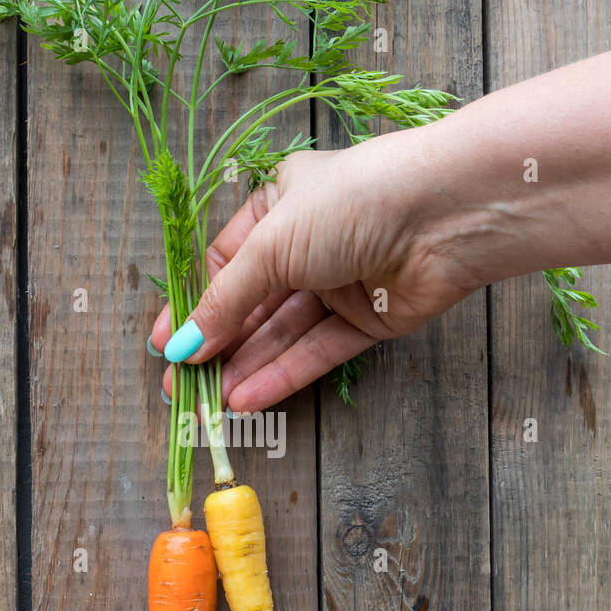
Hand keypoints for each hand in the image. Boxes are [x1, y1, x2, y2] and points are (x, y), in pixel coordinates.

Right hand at [149, 138, 473, 413]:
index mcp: (279, 204)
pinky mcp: (372, 319)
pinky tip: (250, 398)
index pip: (224, 264)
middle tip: (182, 389)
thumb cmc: (349, 204)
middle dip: (218, 347)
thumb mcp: (270, 246)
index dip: (195, 307)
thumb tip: (183, 344)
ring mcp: (342, 283)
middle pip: (253, 305)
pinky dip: (286, 374)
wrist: (444, 215)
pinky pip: (319, 350)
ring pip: (285, 333)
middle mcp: (309, 242)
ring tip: (212, 406)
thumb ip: (225, 300)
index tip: (166, 347)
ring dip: (248, 367)